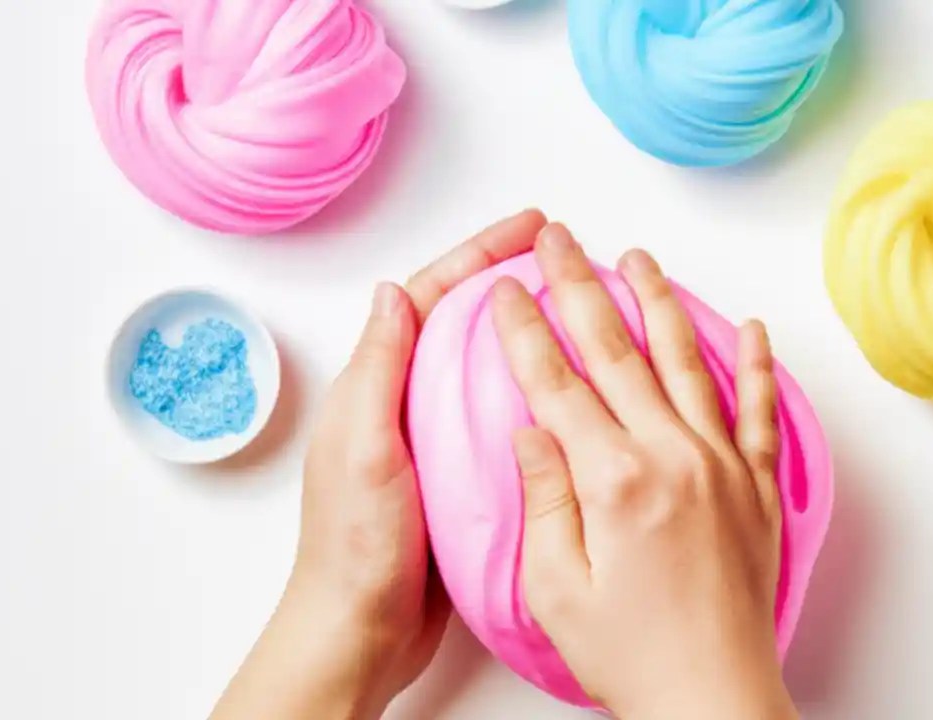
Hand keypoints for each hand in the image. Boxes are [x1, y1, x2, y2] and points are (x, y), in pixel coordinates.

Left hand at [210, 209, 547, 719]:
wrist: (363, 630)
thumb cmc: (356, 545)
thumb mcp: (363, 445)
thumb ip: (379, 368)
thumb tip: (394, 291)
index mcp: (378, 387)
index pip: (432, 298)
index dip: (479, 256)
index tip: (528, 229)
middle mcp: (405, 404)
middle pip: (462, 322)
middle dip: (509, 280)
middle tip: (563, 257)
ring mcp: (434, 440)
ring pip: (485, 366)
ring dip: (524, 332)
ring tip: (576, 309)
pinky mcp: (460, 476)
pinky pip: (500, 416)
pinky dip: (530, 391)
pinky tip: (566, 390)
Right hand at [492, 225, 795, 719]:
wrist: (713, 698)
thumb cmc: (632, 656)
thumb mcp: (556, 589)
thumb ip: (544, 498)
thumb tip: (528, 429)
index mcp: (614, 482)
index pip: (557, 385)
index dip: (526, 332)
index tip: (506, 291)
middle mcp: (673, 458)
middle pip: (617, 353)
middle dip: (580, 288)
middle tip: (559, 240)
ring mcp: (721, 466)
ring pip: (687, 363)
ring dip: (659, 304)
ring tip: (637, 259)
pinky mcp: (755, 486)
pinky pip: (757, 410)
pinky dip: (755, 364)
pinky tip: (750, 327)